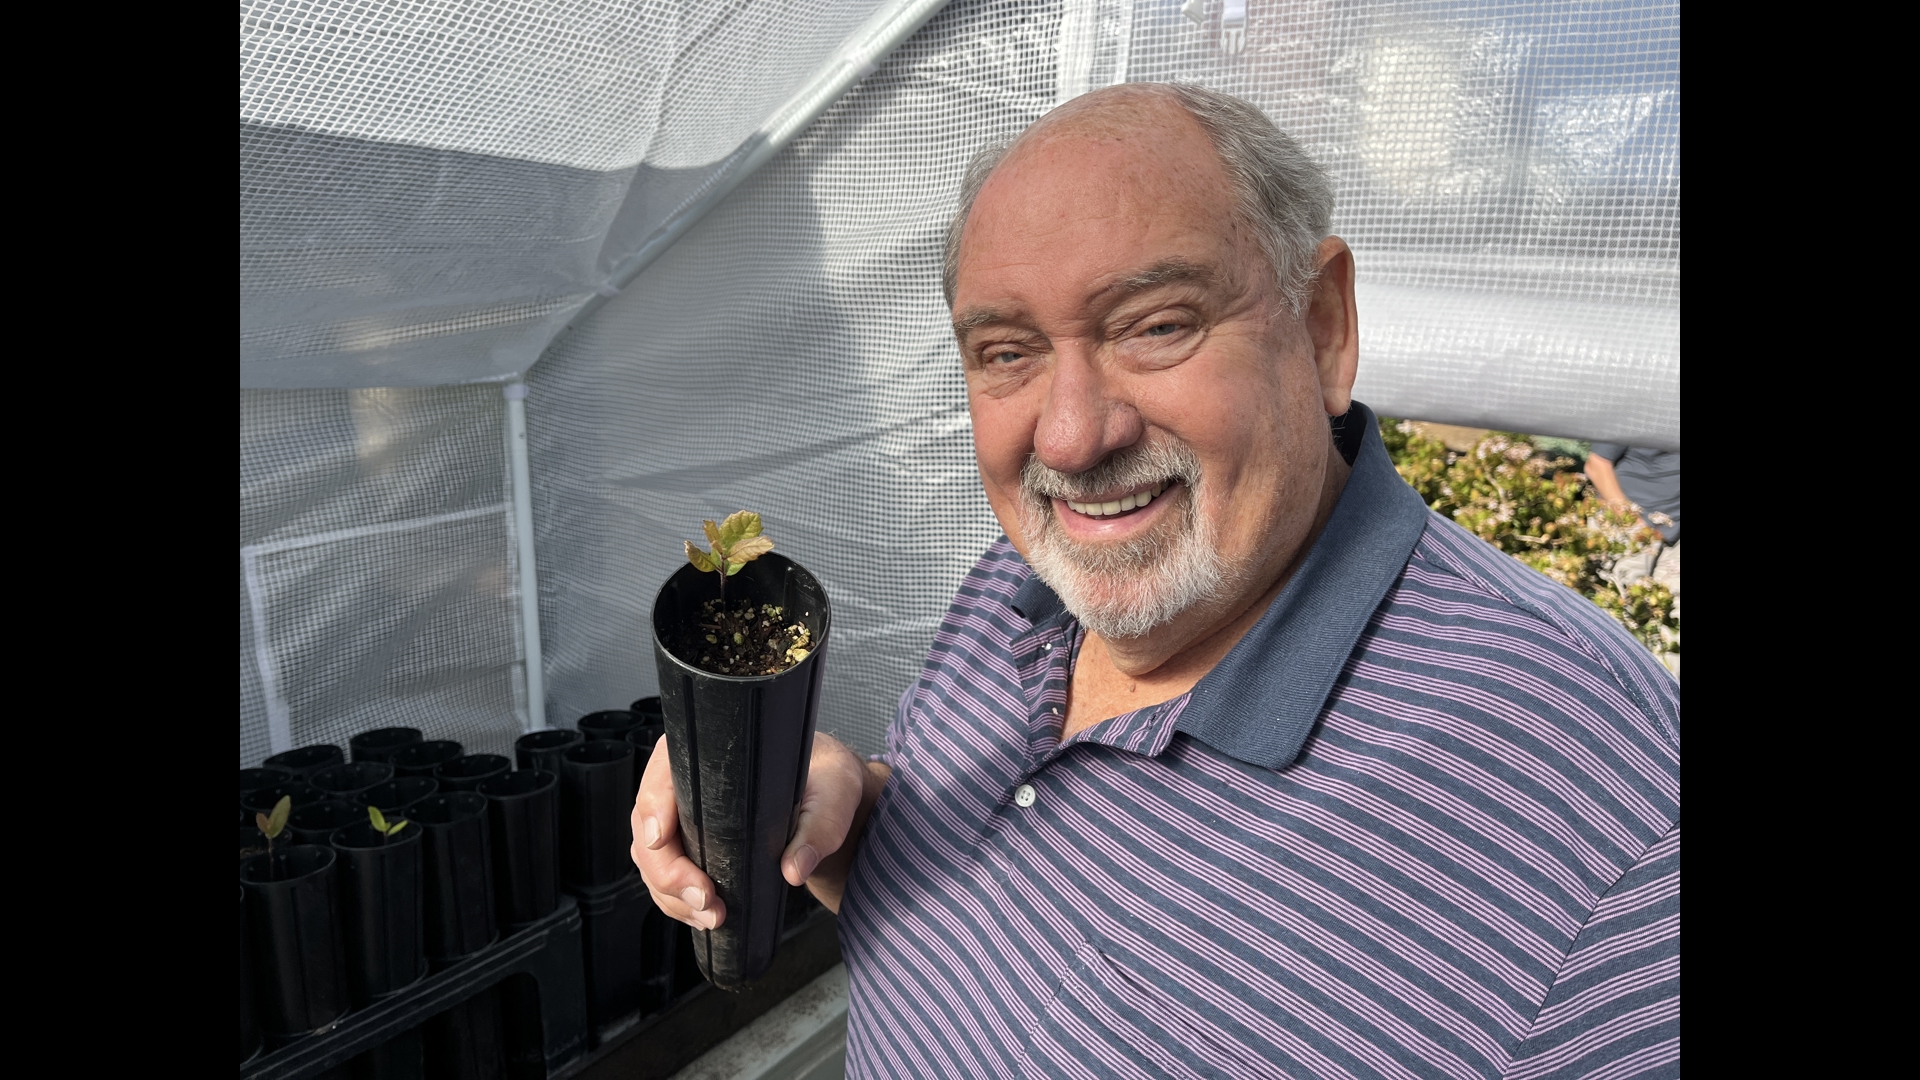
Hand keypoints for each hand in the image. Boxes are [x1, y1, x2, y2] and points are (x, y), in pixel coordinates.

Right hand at [631, 731, 887, 927]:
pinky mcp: (691, 849)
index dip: (653, 807)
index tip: (661, 840)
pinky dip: (679, 904)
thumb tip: (794, 868)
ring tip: (713, 915)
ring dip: (673, 895)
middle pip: (648, 826)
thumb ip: (820, 827)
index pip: (662, 774)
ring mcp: (683, 819)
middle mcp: (687, 784)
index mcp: (711, 753)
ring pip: (652, 860)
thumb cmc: (825, 783)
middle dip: (668, 870)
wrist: (827, 802)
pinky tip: (706, 916)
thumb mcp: (835, 795)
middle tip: (705, 899)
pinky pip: (666, 879)